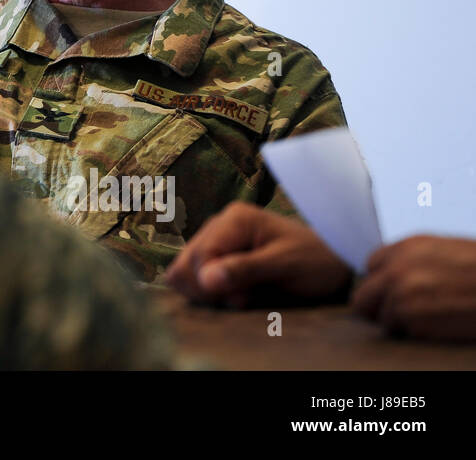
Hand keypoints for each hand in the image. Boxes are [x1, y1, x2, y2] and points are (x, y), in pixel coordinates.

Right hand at [164, 201, 351, 306]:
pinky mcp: (215, 257)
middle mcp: (218, 225)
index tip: (242, 297)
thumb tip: (206, 279)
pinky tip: (235, 293)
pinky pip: (193, 279)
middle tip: (246, 297)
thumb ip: (245, 270)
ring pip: (184, 274)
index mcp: (234, 220)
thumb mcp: (285, 266)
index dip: (213, 283)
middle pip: (185, 265)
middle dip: (210, 290)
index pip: (199, 256)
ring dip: (208, 293)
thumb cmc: (316, 262)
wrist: (333, 263)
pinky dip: (208, 293)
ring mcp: (215, 241)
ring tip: (243, 295)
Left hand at [352, 236, 475, 340]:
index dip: (383, 281)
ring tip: (432, 316)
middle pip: (363, 297)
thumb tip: (390, 273)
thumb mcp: (446, 250)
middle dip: (378, 307)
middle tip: (399, 314)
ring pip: (381, 318)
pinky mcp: (410, 318)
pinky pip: (400, 332)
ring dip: (400, 322)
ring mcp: (400, 293)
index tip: (396, 291)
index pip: (371, 266)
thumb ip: (414, 258)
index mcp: (406, 246)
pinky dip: (415, 333)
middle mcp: (396, 268)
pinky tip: (438, 324)